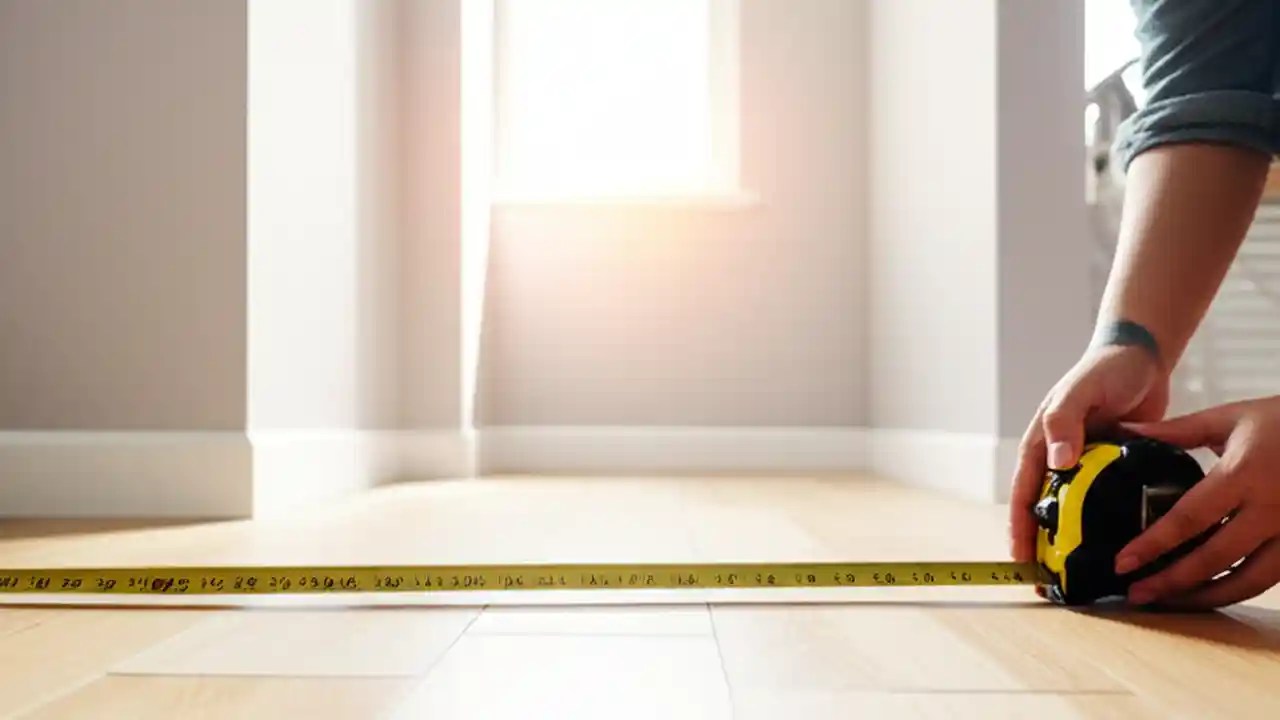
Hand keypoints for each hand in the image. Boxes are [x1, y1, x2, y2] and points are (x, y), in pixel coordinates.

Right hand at [1009, 345, 1167, 562]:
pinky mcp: (1114, 469)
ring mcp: (1086, 466)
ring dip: (1072, 539)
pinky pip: (1105, 503)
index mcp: (1041, 443)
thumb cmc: (1104, 369)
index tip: (1020, 559)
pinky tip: (1116, 544)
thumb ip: (1066, 422)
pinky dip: (1105, 524)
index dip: (1019, 527)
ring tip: (1079, 572)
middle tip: (1047, 578)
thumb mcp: (1080, 392)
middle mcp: (1059, 459)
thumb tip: (1057, 463)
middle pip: (1043, 509)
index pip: (1023, 492)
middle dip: (1041, 543)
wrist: (1142, 358)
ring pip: (1073, 511)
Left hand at [1115, 398, 1279, 607]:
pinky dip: (1237, 590)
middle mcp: (1270, 509)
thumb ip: (1176, 431)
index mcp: (1243, 474)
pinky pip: (1270, 578)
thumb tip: (1124, 432)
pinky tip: (1209, 592)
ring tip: (1169, 602)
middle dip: (1171, 582)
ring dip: (1205, 596)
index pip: (1188, 518)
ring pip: (1248, 581)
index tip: (1122, 563)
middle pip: (1214, 559)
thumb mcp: (1230, 418)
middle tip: (1137, 594)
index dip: (1152, 545)